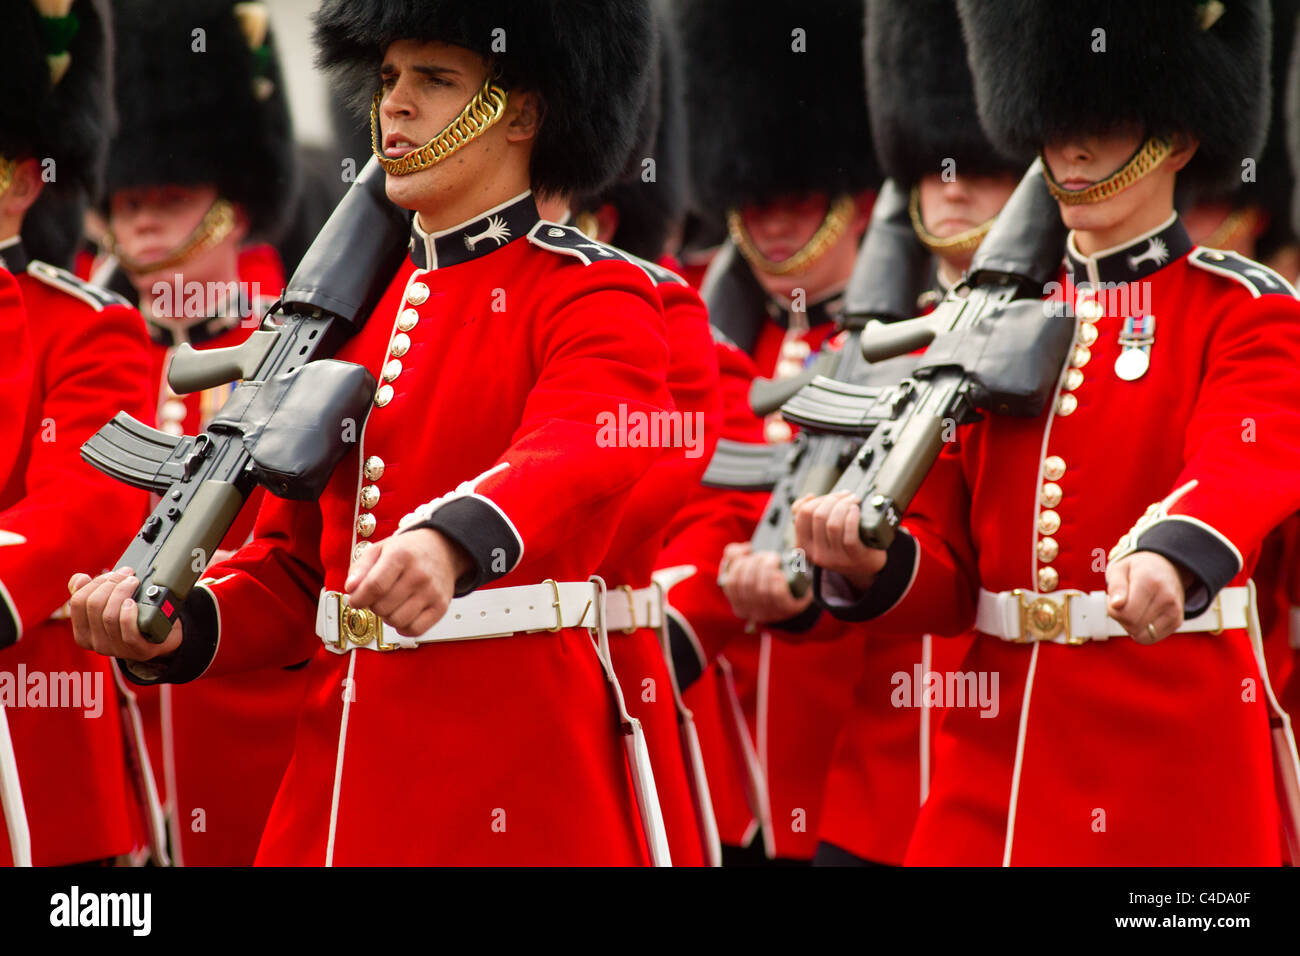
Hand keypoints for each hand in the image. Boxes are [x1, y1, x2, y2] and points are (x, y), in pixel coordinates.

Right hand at [68, 568, 182, 660]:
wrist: (163, 636)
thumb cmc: (133, 617)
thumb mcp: (109, 606)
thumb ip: (90, 592)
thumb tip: (79, 578)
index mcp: (83, 633)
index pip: (78, 602)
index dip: (95, 582)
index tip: (114, 573)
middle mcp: (96, 644)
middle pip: (94, 606)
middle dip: (111, 583)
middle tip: (128, 574)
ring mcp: (117, 649)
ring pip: (109, 617)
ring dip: (122, 593)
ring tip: (133, 582)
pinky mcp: (138, 650)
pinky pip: (128, 633)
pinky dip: (129, 614)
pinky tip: (133, 603)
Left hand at [345, 528, 471, 636]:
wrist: (443, 549)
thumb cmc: (408, 550)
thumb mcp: (380, 549)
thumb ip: (360, 568)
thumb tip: (351, 589)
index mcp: (401, 555)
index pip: (374, 586)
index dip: (359, 599)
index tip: (355, 601)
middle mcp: (419, 574)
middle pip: (383, 607)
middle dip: (373, 606)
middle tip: (377, 598)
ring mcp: (432, 591)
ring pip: (397, 621)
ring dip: (387, 617)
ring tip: (390, 605)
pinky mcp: (441, 606)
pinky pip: (415, 630)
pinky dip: (403, 627)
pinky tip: (402, 615)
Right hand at [719, 542, 812, 623]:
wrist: (795, 592)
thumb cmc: (766, 576)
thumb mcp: (746, 566)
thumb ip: (734, 554)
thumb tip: (741, 550)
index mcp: (738, 605)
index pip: (731, 583)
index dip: (738, 564)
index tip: (748, 550)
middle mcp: (752, 612)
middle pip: (746, 584)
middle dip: (755, 563)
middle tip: (766, 553)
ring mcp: (770, 612)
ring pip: (761, 590)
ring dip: (766, 568)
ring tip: (774, 557)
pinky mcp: (787, 609)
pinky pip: (778, 595)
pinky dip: (777, 581)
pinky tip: (779, 573)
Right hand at [791, 491, 887, 591]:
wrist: (864, 565)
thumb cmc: (841, 544)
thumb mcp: (819, 534)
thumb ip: (808, 517)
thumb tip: (808, 498)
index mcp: (804, 546)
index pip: (803, 514)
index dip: (817, 500)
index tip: (831, 495)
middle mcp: (817, 554)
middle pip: (818, 516)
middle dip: (832, 499)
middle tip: (846, 494)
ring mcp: (835, 558)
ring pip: (833, 524)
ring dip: (844, 505)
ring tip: (853, 499)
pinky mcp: (854, 557)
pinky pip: (849, 534)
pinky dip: (852, 517)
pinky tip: (856, 509)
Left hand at [1106, 552, 1189, 643]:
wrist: (1167, 567)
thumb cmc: (1138, 569)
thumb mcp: (1120, 569)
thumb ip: (1116, 586)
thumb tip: (1116, 605)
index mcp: (1150, 581)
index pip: (1127, 613)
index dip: (1112, 611)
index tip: (1113, 600)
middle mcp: (1167, 597)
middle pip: (1133, 626)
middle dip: (1121, 618)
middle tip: (1123, 603)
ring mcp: (1174, 611)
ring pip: (1142, 636)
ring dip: (1131, 626)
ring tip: (1133, 608)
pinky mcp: (1177, 621)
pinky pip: (1151, 639)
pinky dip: (1141, 631)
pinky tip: (1142, 615)